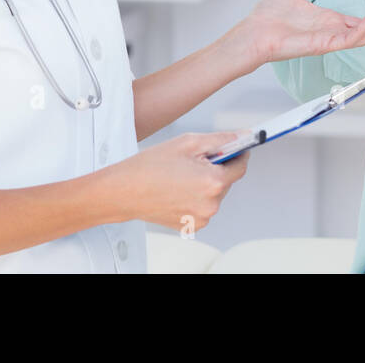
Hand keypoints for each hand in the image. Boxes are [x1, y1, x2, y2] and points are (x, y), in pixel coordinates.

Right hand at [98, 131, 249, 229]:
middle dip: (217, 169)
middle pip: (227, 181)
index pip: (241, 166)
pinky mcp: (192, 226)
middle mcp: (210, 204)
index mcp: (213, 182)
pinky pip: (203, 207)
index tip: (236, 149)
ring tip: (182, 176)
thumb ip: (220, 139)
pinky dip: (196, 198)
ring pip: (215, 195)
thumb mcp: (188, 143)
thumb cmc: (150, 166)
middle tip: (195, 161)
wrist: (124, 191)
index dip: (238, 154)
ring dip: (206, 184)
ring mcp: (201, 218)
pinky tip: (179, 190)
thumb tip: (240, 137)